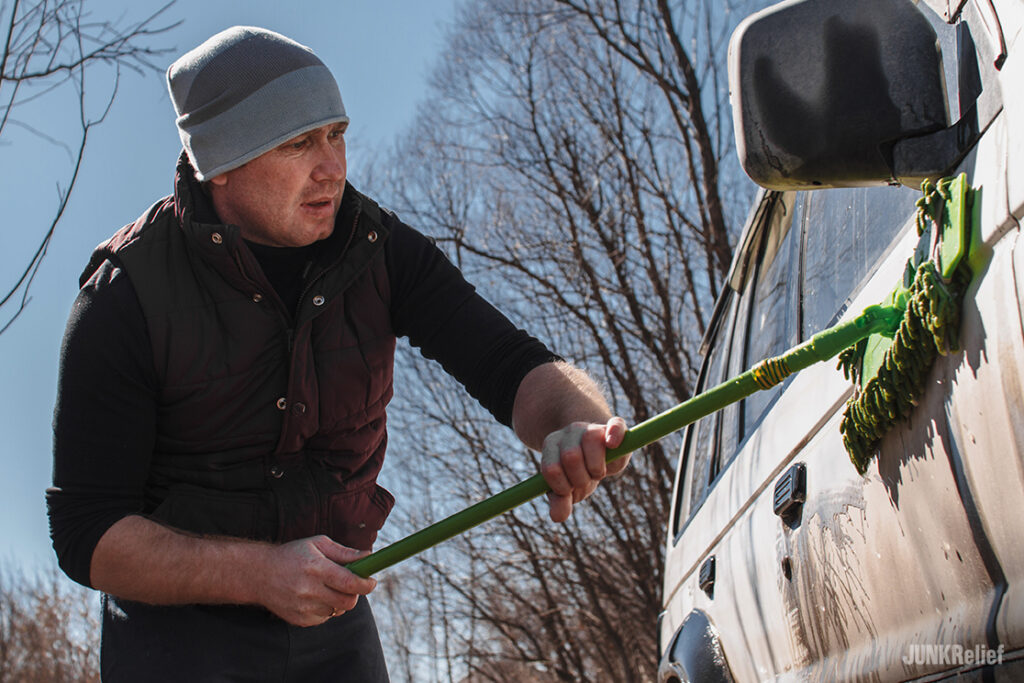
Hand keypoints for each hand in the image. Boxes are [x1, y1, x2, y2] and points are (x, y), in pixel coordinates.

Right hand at [254, 535, 376, 626]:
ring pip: (337, 610)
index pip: (350, 582)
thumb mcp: (317, 544)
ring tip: (326, 587)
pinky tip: (314, 596)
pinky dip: (326, 609)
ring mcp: (303, 607)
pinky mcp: (299, 620)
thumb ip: (344, 552)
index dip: (366, 584)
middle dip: (355, 594)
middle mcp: (309, 589)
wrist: (259, 575)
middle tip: (352, 585)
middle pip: (347, 601)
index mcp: (316, 568)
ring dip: (339, 600)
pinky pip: (324, 618)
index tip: (372, 581)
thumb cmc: (292, 555)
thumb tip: (368, 556)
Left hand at [540, 416, 629, 522]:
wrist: (596, 446)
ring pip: (591, 441)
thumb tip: (557, 517)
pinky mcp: (614, 426)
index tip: (568, 490)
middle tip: (585, 480)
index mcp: (552, 445)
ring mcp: (591, 427)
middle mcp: (569, 432)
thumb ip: (561, 501)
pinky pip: (616, 424)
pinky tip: (612, 444)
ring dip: (597, 468)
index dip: (562, 487)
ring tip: (597, 471)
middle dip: (581, 479)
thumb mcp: (568, 487)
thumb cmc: (579, 470)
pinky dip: (615, 434)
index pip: (551, 469)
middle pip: (571, 456)